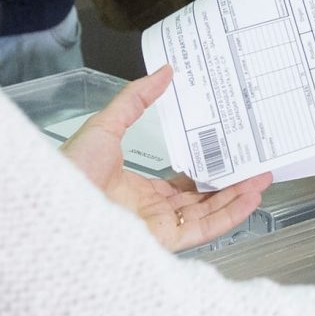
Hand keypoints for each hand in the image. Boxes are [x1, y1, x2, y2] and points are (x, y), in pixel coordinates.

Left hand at [60, 66, 271, 250]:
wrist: (52, 205)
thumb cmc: (70, 169)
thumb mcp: (106, 125)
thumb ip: (136, 99)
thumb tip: (164, 72)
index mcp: (133, 190)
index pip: (178, 186)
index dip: (205, 171)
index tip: (228, 155)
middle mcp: (147, 214)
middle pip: (199, 202)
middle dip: (230, 185)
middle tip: (257, 167)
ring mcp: (157, 229)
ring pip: (207, 216)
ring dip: (236, 198)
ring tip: (262, 180)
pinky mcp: (163, 243)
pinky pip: (203, 231)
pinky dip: (229, 216)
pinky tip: (249, 200)